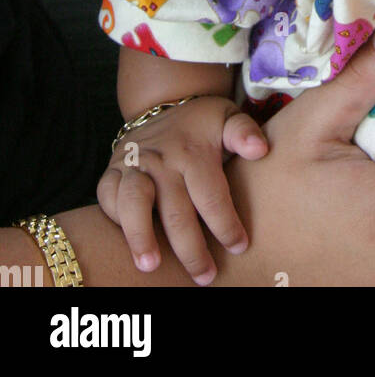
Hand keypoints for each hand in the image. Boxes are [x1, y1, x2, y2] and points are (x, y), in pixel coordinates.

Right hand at [97, 94, 268, 284]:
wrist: (162, 104)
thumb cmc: (202, 124)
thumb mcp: (227, 117)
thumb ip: (244, 132)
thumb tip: (260, 149)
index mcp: (193, 151)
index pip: (211, 196)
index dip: (226, 225)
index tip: (239, 246)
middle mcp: (161, 159)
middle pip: (175, 211)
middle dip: (190, 249)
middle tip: (205, 277)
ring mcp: (134, 165)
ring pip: (133, 203)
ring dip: (141, 236)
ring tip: (151, 266)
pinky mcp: (112, 171)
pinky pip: (107, 197)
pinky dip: (115, 220)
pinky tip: (131, 245)